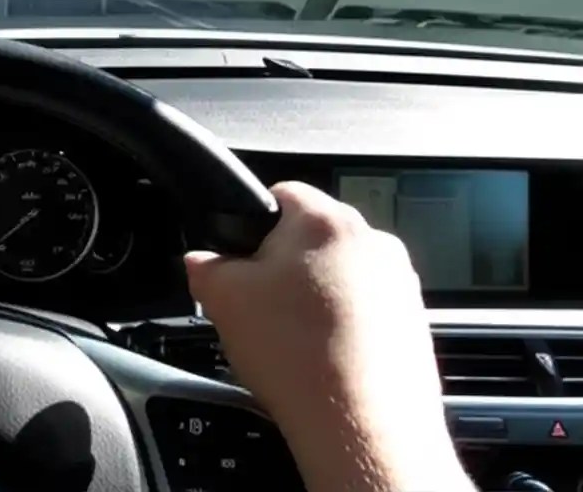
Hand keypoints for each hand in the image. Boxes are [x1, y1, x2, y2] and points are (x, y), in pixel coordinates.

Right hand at [184, 182, 471, 491]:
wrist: (359, 424)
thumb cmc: (296, 355)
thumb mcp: (223, 300)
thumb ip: (205, 266)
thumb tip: (202, 261)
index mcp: (325, 221)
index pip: (280, 192)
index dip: (249, 226)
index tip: (239, 261)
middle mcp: (373, 241)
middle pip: (311, 239)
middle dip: (284, 268)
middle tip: (259, 308)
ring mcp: (401, 283)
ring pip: (340, 277)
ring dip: (315, 299)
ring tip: (292, 341)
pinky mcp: (414, 322)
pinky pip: (367, 312)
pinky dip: (343, 328)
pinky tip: (322, 359)